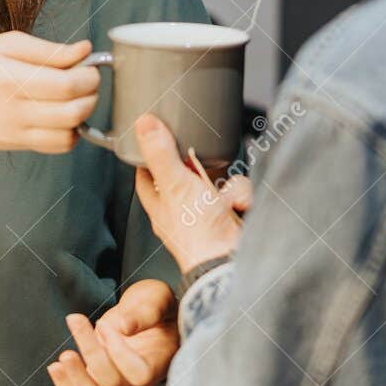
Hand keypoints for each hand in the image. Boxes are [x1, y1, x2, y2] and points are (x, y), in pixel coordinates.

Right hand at [0, 31, 99, 175]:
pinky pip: (58, 146)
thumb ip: (48, 49)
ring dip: (83, 115)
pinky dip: (71, 132)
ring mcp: (17, 133)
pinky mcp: (19, 145)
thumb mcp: (5, 45)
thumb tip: (84, 49)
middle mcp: (15, 111)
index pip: (68, 85)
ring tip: (75, 97)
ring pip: (70, 133)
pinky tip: (63, 116)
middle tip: (87, 80)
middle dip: (92, 94)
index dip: (89, 75)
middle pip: (75, 111)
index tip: (90, 65)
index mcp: (11, 79)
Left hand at [48, 280, 177, 385]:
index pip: (139, 374)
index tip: (105, 326)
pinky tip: (56, 366)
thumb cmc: (155, 307)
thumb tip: (125, 326)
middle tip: (77, 322)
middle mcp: (140, 382)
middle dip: (91, 353)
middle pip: (113, 383)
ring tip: (64, 356)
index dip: (119, 353)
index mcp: (159, 362)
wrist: (143, 314)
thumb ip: (147, 310)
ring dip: (76, 381)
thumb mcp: (157, 297)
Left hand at [132, 114, 251, 273]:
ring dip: (226, 187)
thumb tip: (144, 125)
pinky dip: (241, 197)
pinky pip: (239, 192)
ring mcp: (207, 211)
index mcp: (159, 202)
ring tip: (222, 199)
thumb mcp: (175, 185)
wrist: (230, 260)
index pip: (145, 172)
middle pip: (187, 171)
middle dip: (200, 166)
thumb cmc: (197, 234)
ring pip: (218, 179)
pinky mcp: (231, 214)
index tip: (154, 135)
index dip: (148, 154)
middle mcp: (181, 207)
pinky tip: (237, 207)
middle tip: (201, 165)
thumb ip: (160, 154)